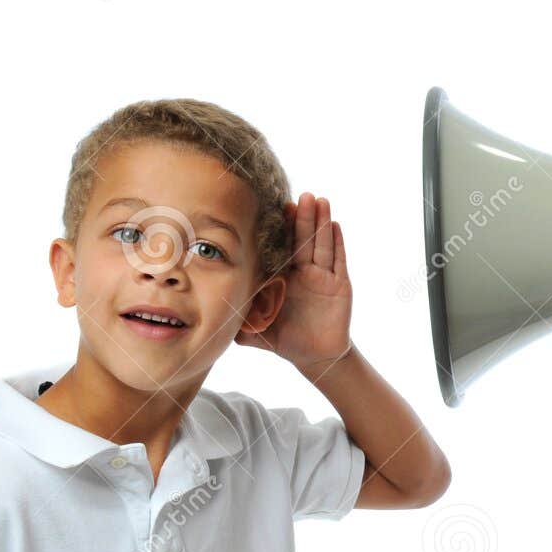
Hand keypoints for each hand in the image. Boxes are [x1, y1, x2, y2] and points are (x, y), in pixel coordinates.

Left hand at [236, 193, 354, 370]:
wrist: (314, 356)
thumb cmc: (285, 340)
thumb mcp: (257, 332)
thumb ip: (238, 324)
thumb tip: (212, 319)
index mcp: (283, 277)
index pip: (282, 247)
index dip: (281, 228)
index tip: (277, 207)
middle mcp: (303, 272)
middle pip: (303, 239)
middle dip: (303, 217)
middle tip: (300, 195)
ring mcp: (323, 277)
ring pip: (322, 244)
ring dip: (321, 222)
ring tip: (321, 200)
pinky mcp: (340, 285)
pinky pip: (338, 261)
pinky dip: (338, 243)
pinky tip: (336, 225)